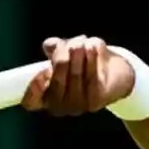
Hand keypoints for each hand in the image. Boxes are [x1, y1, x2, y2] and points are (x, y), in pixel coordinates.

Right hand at [21, 36, 135, 115]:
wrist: (117, 77)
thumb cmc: (85, 65)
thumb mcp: (67, 54)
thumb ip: (55, 49)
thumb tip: (51, 45)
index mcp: (47, 97)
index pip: (30, 101)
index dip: (34, 86)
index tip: (45, 69)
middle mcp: (60, 106)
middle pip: (56, 77)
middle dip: (63, 53)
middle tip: (71, 43)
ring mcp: (78, 105)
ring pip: (74, 72)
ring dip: (79, 50)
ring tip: (83, 41)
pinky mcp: (95, 101)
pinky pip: (91, 73)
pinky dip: (92, 55)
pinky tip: (93, 46)